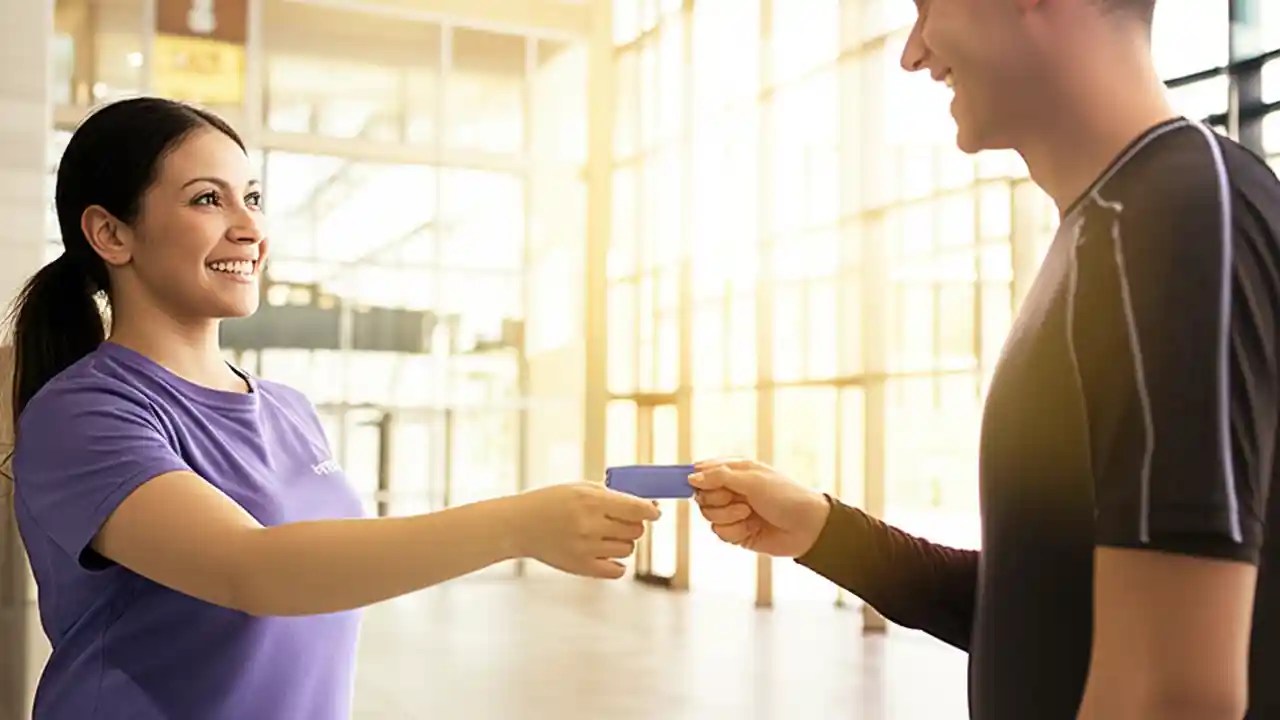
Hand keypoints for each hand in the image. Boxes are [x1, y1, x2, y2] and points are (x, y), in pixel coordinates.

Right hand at [513, 483, 660, 578]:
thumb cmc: (553, 502)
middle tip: (619, 521)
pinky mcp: (581, 567)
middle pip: (636, 531)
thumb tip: (649, 506)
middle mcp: (590, 525)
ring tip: (604, 535)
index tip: (654, 512)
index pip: (637, 509)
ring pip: (628, 549)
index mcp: (592, 501)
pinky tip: (605, 553)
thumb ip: (613, 495)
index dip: (651, 511)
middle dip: (633, 525)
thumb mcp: (580, 488)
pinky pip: (617, 571)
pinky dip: (617, 563)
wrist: (521, 525)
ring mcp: (586, 549)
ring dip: (623, 542)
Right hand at [689, 459, 830, 557]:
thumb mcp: (752, 480)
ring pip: (708, 515)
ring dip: (727, 516)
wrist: (807, 527)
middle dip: (716, 499)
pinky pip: (719, 533)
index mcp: (736, 471)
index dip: (697, 478)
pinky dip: (734, 531)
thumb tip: (691, 477)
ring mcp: (734, 512)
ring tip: (749, 513)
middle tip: (736, 498)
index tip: (692, 484)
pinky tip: (751, 527)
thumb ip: (719, 477)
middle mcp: (732, 490)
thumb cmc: (785, 496)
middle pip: (702, 495)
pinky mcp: (737, 532)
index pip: (704, 471)